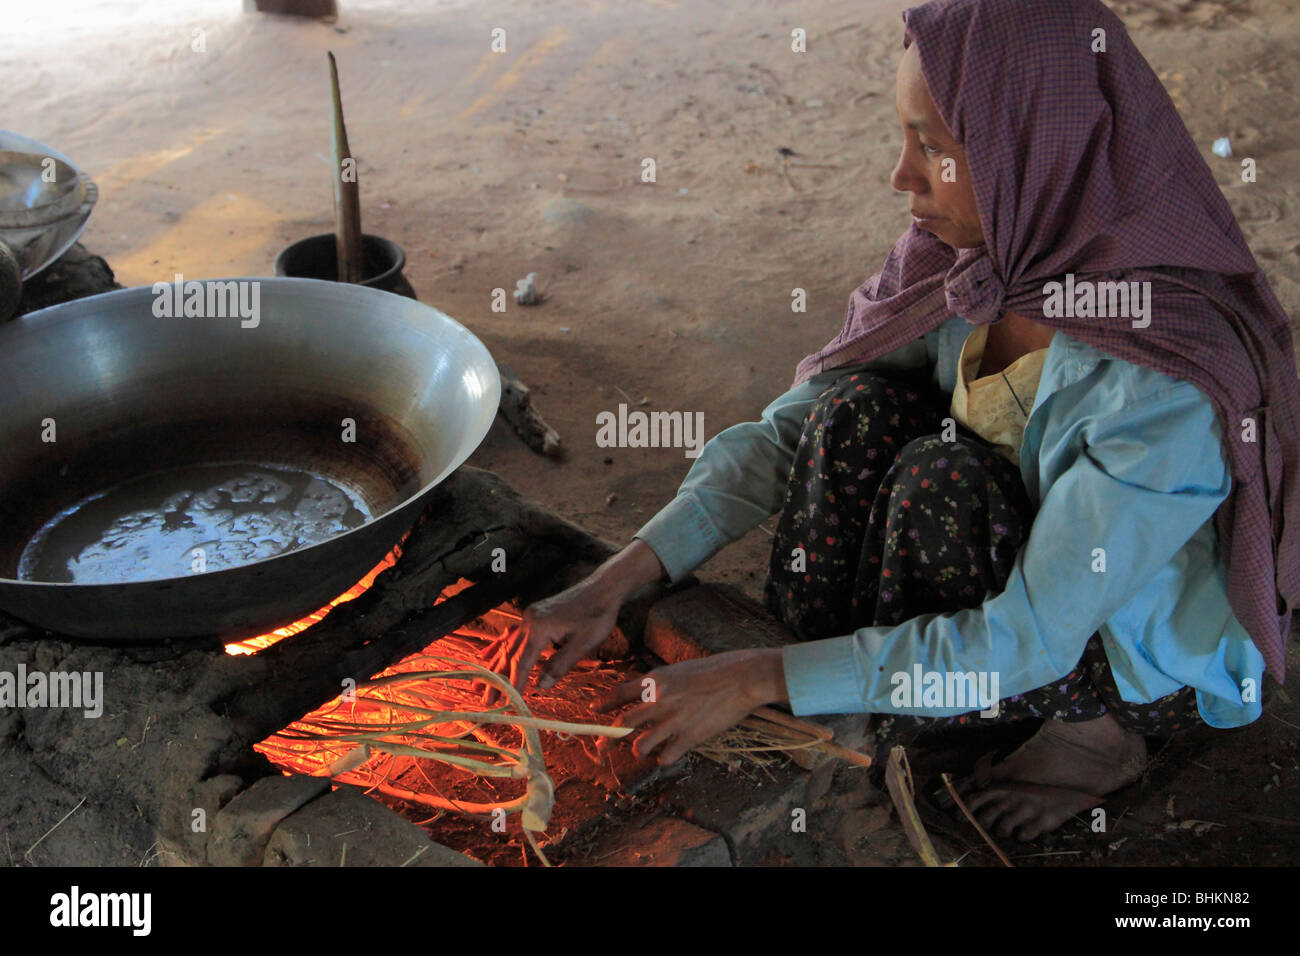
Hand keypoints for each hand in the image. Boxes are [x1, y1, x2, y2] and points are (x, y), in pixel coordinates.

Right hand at [481, 575, 623, 701]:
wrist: (603, 588)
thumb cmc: (597, 615)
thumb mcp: (583, 644)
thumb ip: (560, 665)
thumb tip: (541, 686)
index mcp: (539, 628)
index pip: (522, 662)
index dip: (515, 683)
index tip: (507, 701)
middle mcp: (529, 621)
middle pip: (509, 654)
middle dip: (497, 679)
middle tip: (485, 700)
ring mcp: (530, 616)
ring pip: (508, 645)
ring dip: (494, 665)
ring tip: (478, 683)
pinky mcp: (535, 614)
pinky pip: (513, 634)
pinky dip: (501, 646)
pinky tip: (488, 654)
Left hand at [598, 648, 787, 764]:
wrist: (741, 677)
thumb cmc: (715, 669)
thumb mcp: (680, 670)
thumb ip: (661, 684)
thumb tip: (647, 696)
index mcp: (655, 680)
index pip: (619, 693)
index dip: (604, 703)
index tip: (594, 710)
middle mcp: (658, 701)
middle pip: (623, 724)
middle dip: (608, 739)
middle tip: (600, 748)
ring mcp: (673, 720)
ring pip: (640, 746)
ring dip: (640, 750)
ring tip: (644, 750)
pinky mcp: (689, 737)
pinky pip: (666, 757)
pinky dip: (665, 758)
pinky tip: (670, 754)